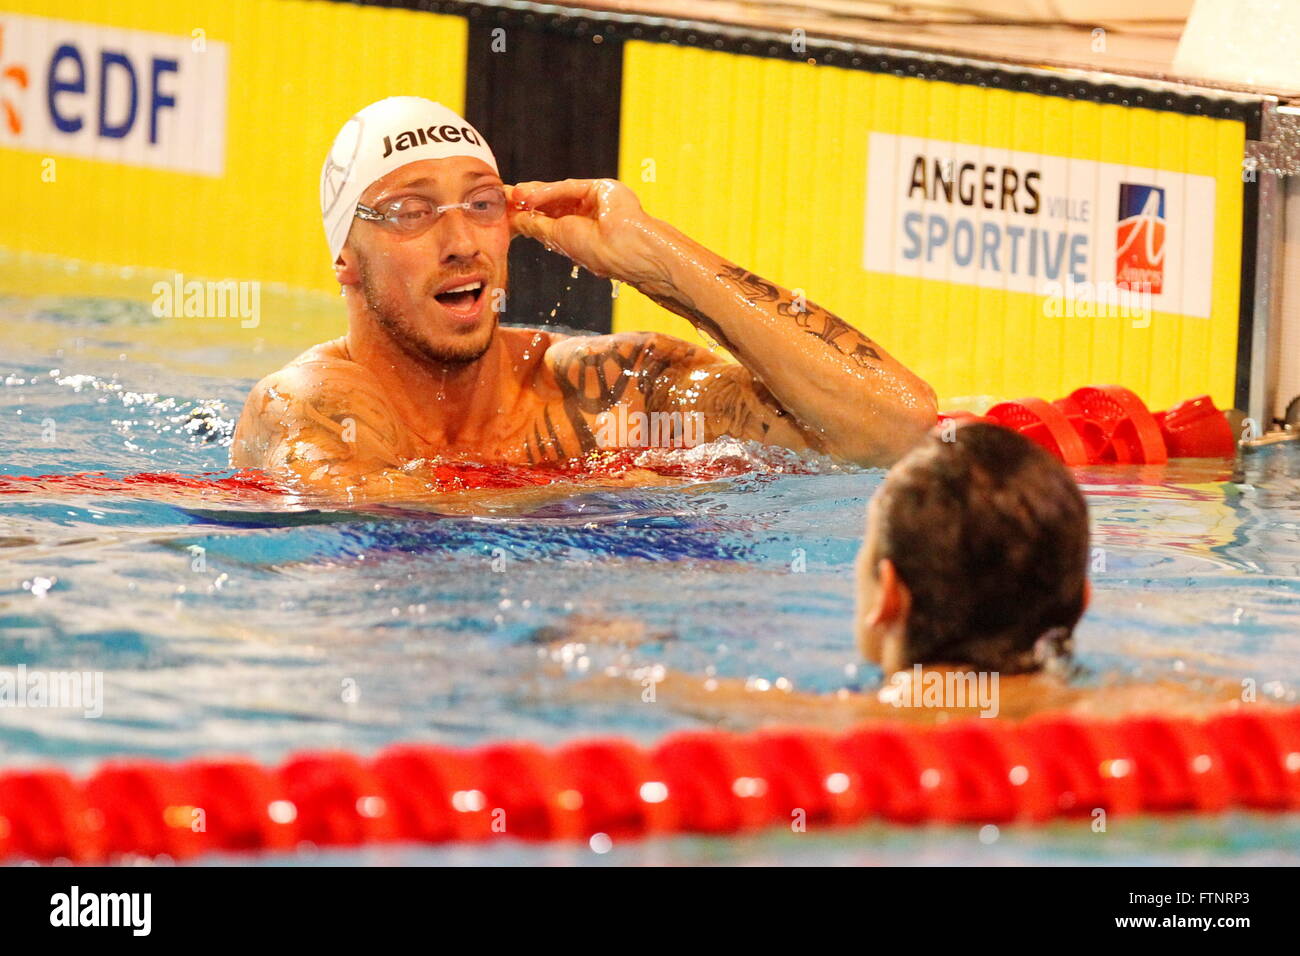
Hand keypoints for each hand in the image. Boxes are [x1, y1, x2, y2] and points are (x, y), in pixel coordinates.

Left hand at [509, 178, 661, 281]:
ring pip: (559, 194)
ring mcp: (594, 201)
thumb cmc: (599, 252)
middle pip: (552, 202)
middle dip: (526, 200)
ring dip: (534, 195)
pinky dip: (550, 191)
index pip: (548, 218)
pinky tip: (531, 195)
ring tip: (512, 197)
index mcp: (578, 231)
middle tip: (502, 196)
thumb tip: (515, 218)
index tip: (504, 210)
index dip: (526, 214)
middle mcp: (586, 215)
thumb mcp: (559, 238)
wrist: (628, 250)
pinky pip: (571, 187)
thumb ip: (537, 225)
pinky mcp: (601, 188)